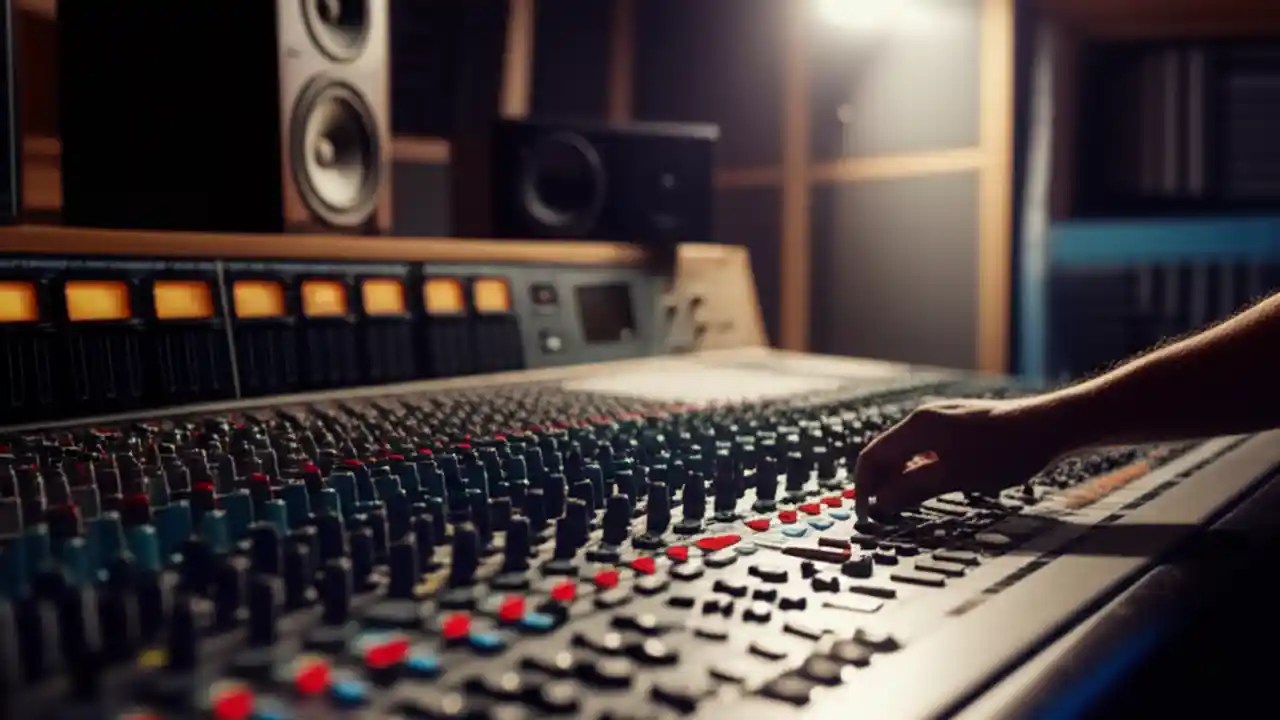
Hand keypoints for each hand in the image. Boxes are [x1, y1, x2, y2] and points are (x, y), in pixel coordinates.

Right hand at [853, 398, 1061, 516]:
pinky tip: (928, 488)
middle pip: (886, 454)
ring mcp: (941, 421)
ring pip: (906, 454)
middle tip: (883, 516)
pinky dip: (918, 472)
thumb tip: (881, 504)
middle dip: (880, 485)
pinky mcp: (957, 427)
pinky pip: (924, 452)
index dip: (863, 487)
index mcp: (918, 425)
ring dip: (899, 480)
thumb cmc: (1006, 449)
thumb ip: (913, 490)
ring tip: (903, 507)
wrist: (1049, 426)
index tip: (865, 514)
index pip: (872, 456)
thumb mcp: (955, 477)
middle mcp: (923, 418)